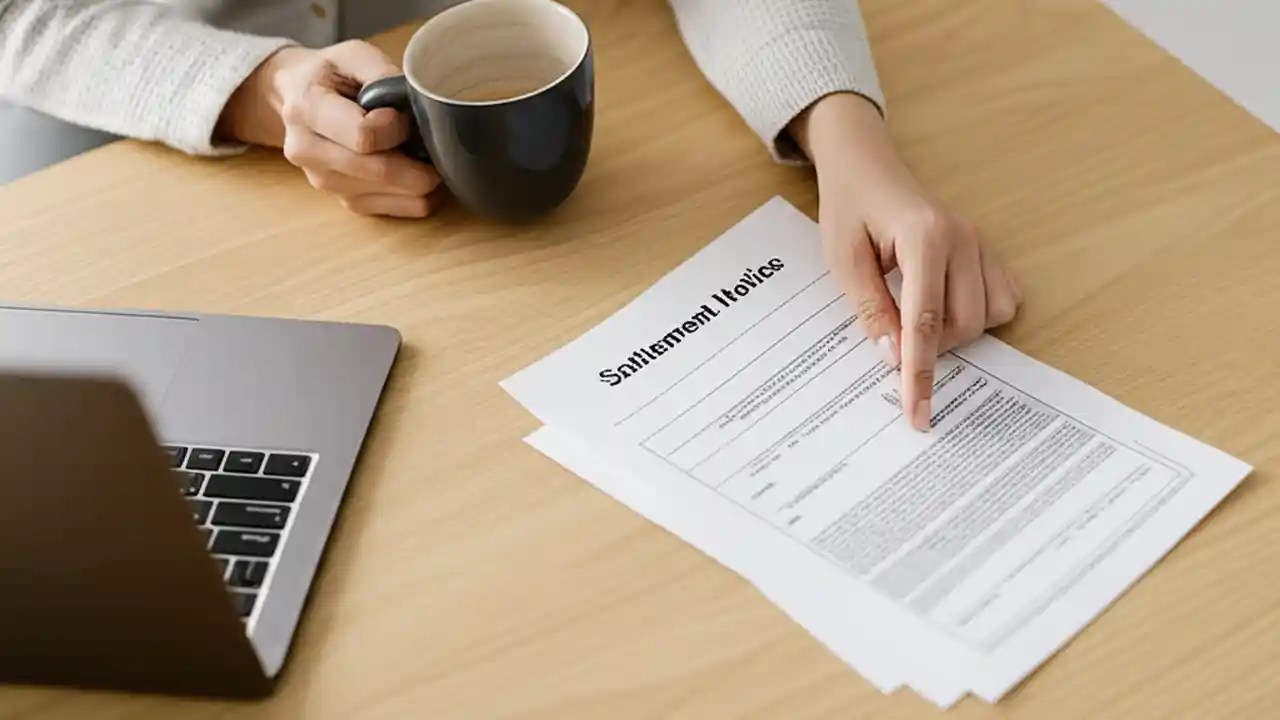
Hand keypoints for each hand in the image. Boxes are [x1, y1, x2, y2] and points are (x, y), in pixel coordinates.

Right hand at [217, 41, 440, 217]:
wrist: (294, 99)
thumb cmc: (329, 75)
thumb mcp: (351, 55)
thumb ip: (382, 74)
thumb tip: (415, 104)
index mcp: (307, 108)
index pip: (363, 136)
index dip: (397, 127)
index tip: (402, 114)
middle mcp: (309, 152)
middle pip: (382, 172)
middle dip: (421, 159)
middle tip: (435, 141)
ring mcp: (326, 183)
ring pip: (396, 195)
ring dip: (423, 178)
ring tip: (424, 152)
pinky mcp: (345, 202)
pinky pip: (398, 209)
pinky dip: (418, 193)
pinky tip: (416, 169)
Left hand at [791, 94, 1021, 430]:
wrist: (865, 166)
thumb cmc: (849, 209)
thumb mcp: (843, 262)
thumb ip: (872, 310)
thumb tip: (895, 359)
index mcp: (925, 238)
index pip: (925, 323)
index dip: (920, 374)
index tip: (917, 413)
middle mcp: (964, 239)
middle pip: (963, 326)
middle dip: (930, 347)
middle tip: (891, 332)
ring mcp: (981, 243)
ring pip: (989, 317)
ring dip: (954, 332)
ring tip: (915, 314)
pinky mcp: (987, 250)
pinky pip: (1004, 299)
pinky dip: (979, 314)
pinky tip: (946, 306)